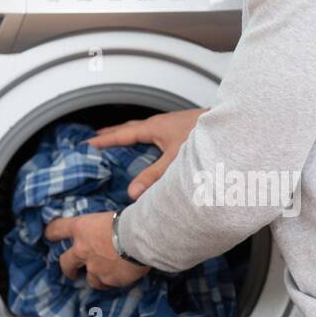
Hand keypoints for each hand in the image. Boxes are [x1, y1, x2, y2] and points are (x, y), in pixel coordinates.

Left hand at [43, 211, 149, 288]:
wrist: (142, 238)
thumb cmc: (131, 218)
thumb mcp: (114, 211)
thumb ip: (113, 212)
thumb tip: (128, 198)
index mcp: (81, 228)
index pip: (57, 229)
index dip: (51, 233)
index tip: (49, 235)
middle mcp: (82, 250)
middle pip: (65, 263)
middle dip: (68, 269)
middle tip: (72, 272)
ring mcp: (94, 267)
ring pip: (89, 279)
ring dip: (95, 277)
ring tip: (104, 276)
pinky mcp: (108, 280)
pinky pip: (107, 284)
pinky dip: (112, 281)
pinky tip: (120, 278)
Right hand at [87, 108, 207, 198]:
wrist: (228, 125)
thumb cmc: (203, 136)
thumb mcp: (174, 160)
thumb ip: (153, 176)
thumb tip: (133, 193)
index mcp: (153, 127)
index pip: (121, 134)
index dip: (104, 140)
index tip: (88, 143)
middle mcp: (159, 123)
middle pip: (128, 128)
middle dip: (112, 134)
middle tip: (96, 140)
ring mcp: (169, 124)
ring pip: (141, 129)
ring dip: (127, 134)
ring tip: (118, 141)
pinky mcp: (179, 129)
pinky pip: (152, 132)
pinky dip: (143, 137)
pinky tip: (149, 145)